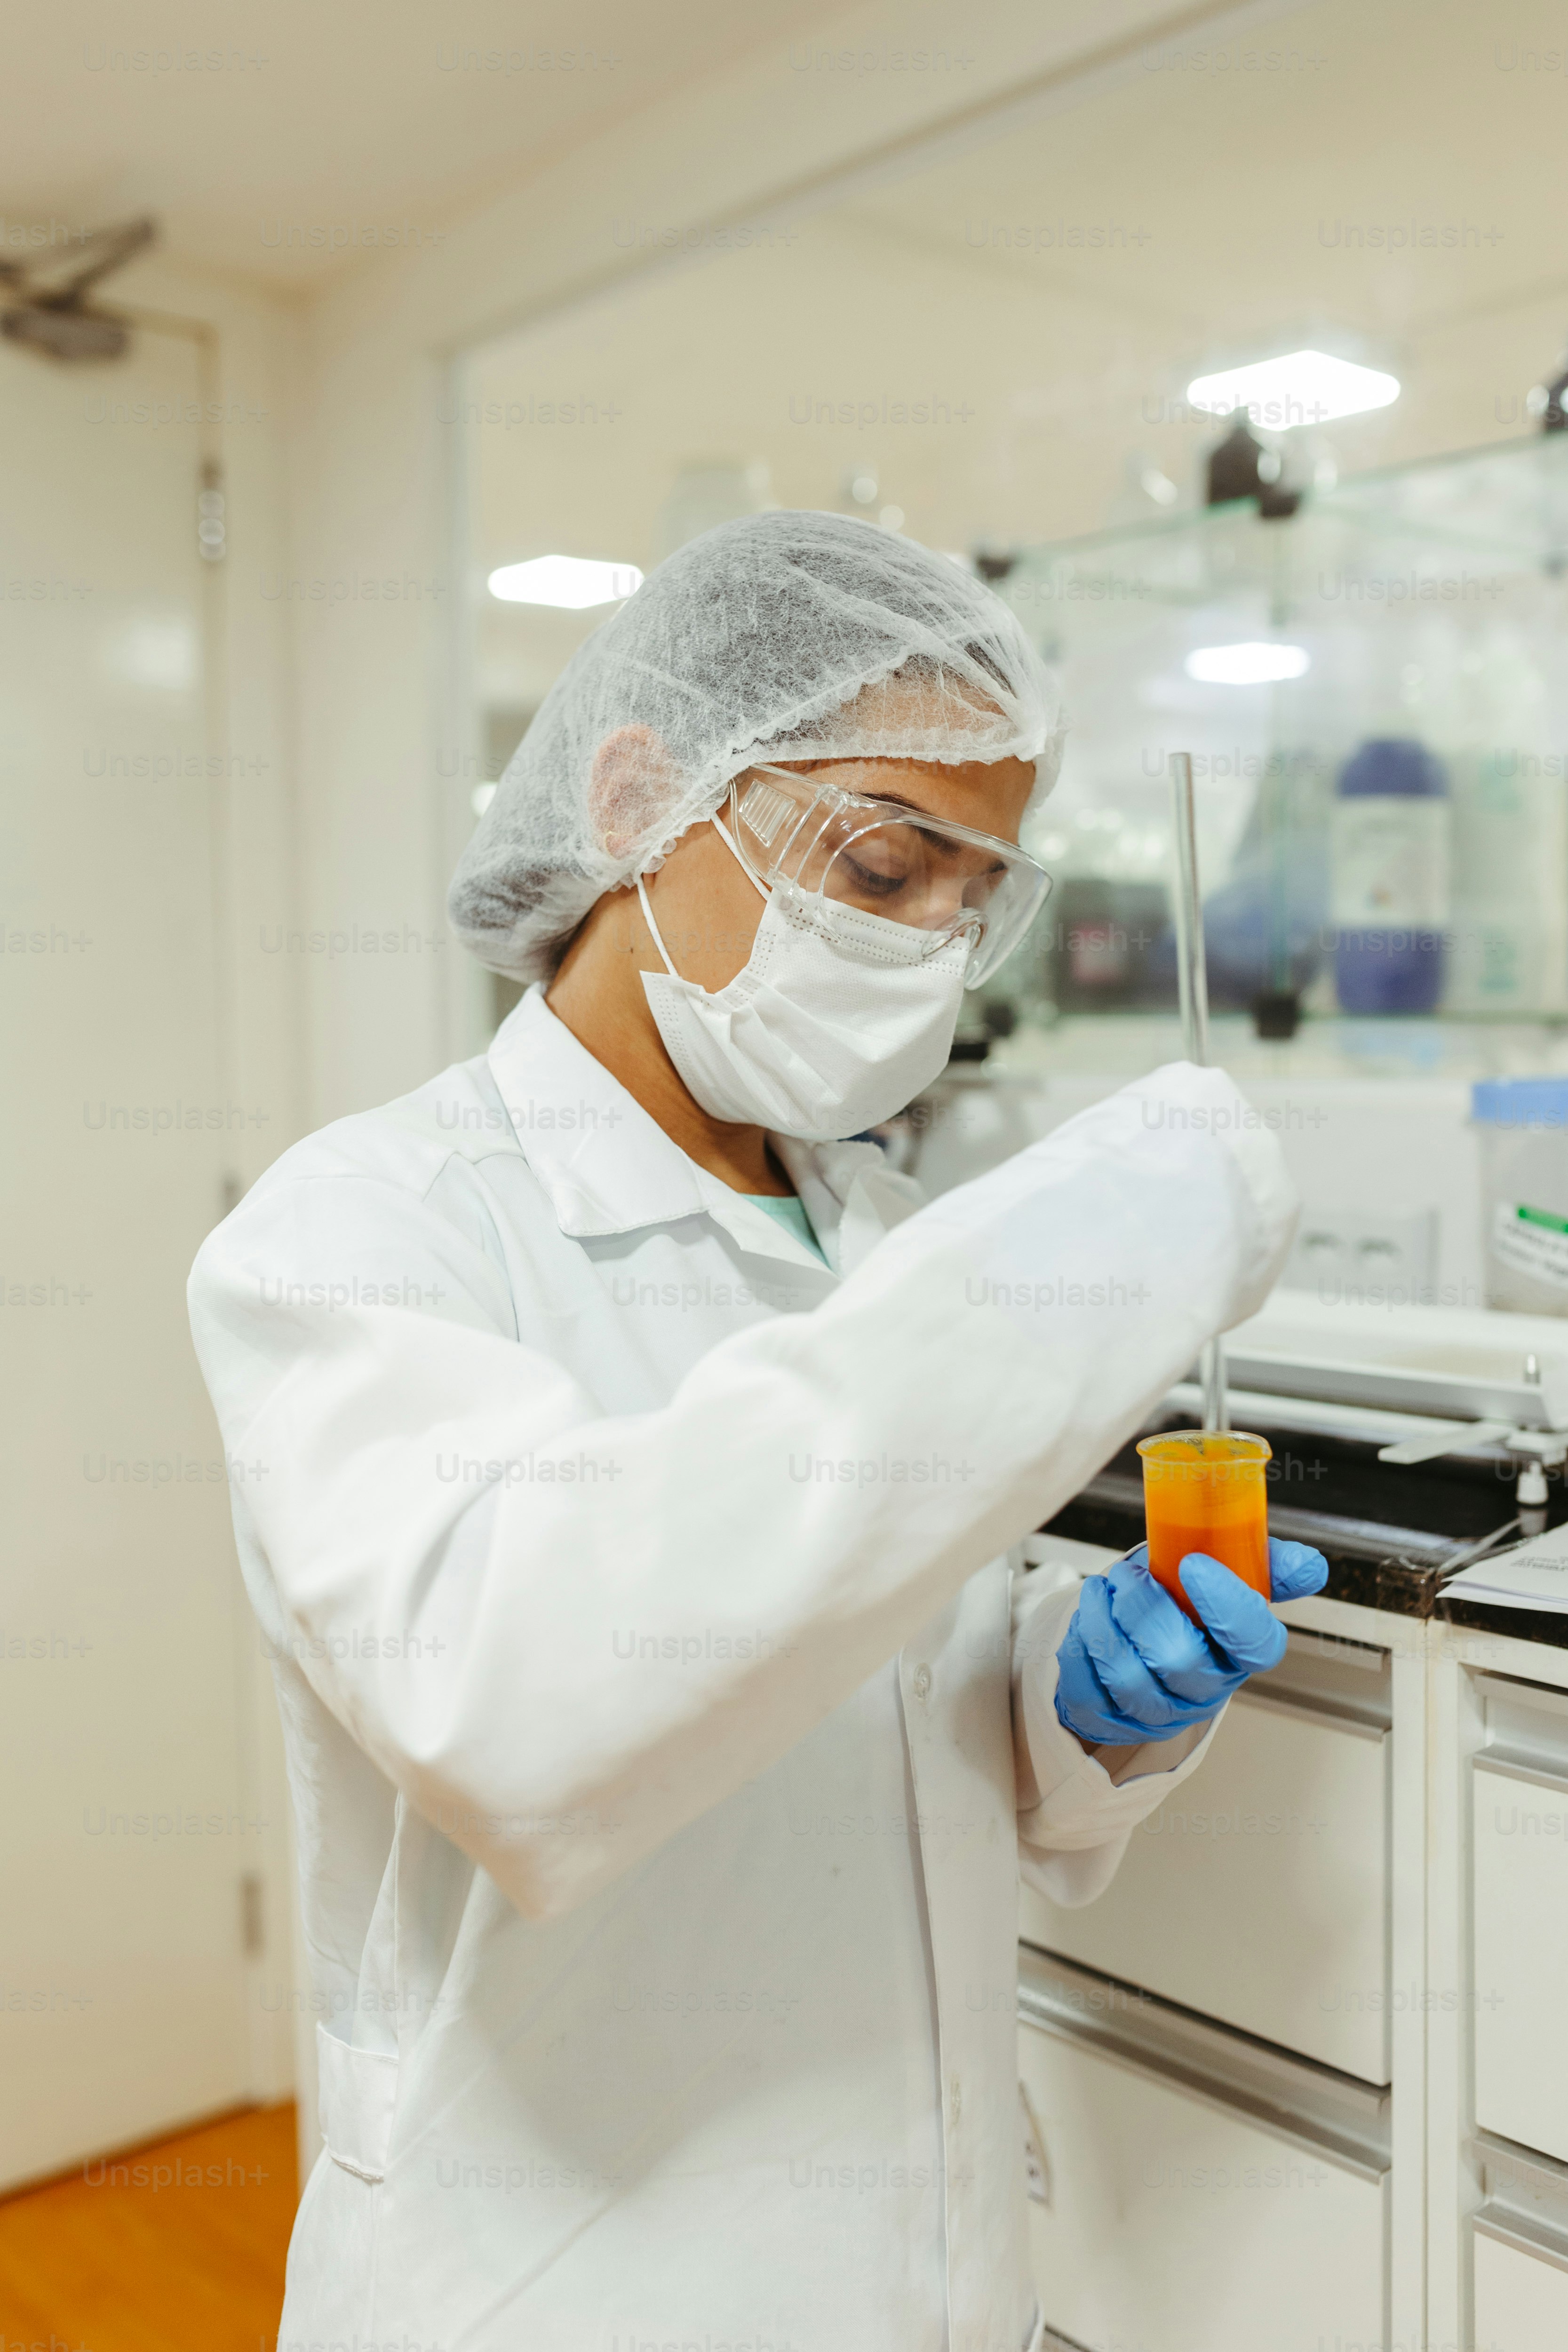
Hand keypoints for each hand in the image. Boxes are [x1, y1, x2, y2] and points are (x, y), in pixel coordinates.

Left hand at [1053, 1539, 1328, 1747]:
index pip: (1254, 1645)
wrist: (1137, 1636)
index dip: (1227, 1606)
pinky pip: (1086, 1691)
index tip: (1193, 1563)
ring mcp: (1156, 1712)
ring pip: (1128, 1676)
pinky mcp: (1110, 1721)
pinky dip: (1079, 1645)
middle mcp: (1202, 1690)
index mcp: (1239, 1654)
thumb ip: (1267, 1565)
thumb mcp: (1225, 1575)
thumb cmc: (1182, 1602)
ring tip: (1104, 1589)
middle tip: (1128, 1574)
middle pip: (1180, 1659)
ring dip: (1106, 1621)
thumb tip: (1309, 1567)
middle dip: (1146, 1606)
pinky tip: (1089, 1619)